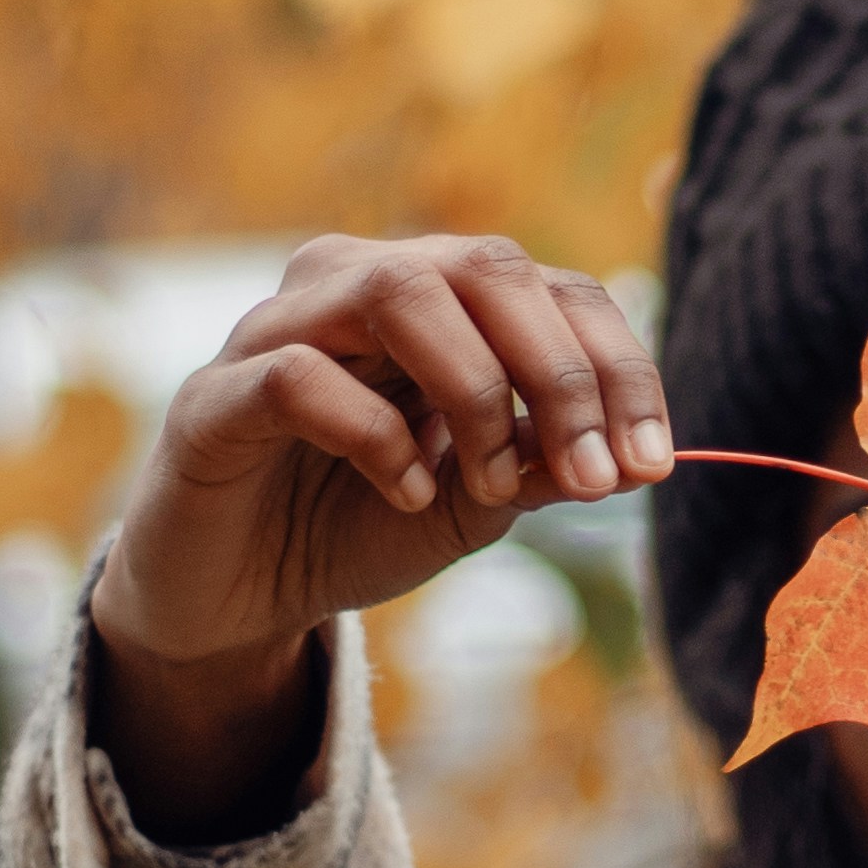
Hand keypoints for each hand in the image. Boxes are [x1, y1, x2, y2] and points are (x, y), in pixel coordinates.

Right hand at [88, 234, 668, 839]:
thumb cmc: (355, 526)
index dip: (617, 367)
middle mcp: (355, 287)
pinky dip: (375, 436)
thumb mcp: (474, 505)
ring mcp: (277, 331)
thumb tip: (628, 458)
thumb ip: (541, 469)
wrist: (231, 600)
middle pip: (483, 267)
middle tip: (594, 477)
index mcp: (433, 301)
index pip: (549, 289)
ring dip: (474, 391)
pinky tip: (405, 495)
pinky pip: (301, 377)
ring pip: (395, 293)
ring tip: (492, 485)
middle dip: (561, 374)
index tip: (652, 464)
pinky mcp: (214, 396)